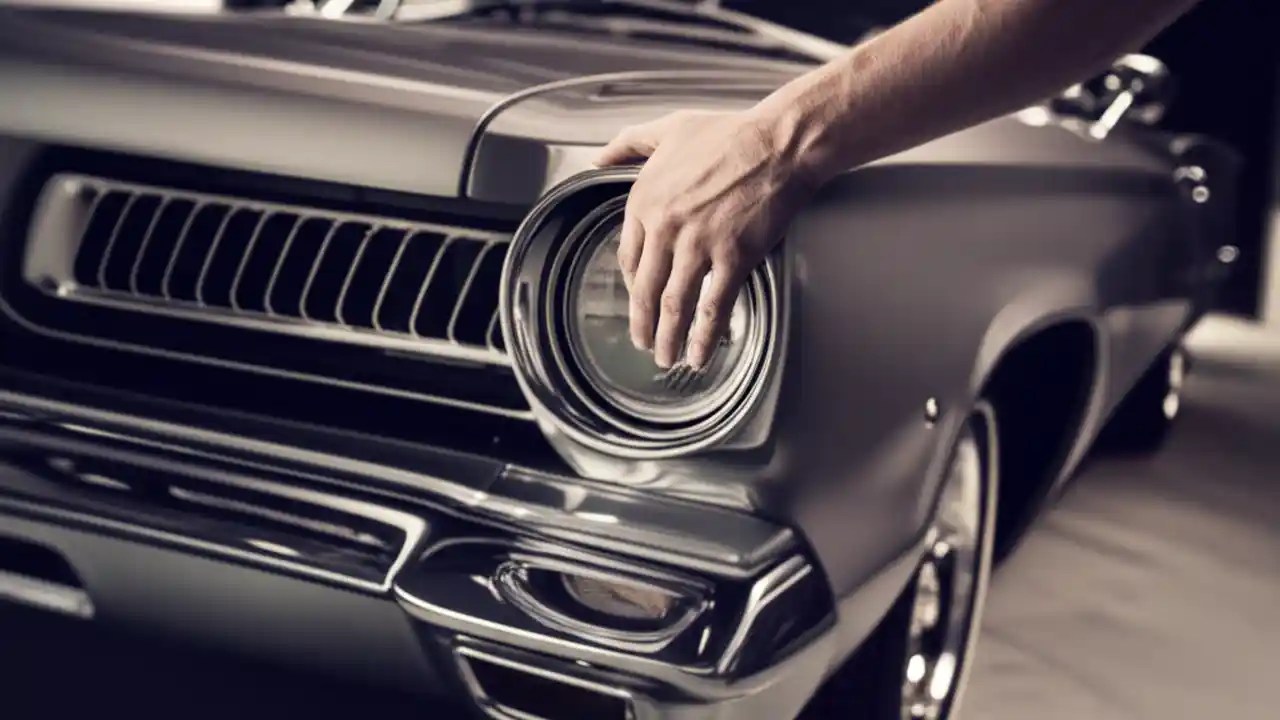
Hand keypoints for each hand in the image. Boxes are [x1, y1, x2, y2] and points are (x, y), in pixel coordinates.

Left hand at [594, 109, 813, 368]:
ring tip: (668, 358)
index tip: (638, 300)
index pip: (629, 258)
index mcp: (645, 200)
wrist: (778, 143)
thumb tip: (596, 159)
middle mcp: (665, 227)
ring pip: (673, 305)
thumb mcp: (668, 128)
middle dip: (643, 324)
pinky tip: (700, 355)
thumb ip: (628, 143)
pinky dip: (704, 337)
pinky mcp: (732, 258)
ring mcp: (697, 245)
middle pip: (645, 289)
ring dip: (668, 339)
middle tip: (644, 344)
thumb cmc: (729, 133)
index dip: (632, 286)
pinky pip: (712, 308)